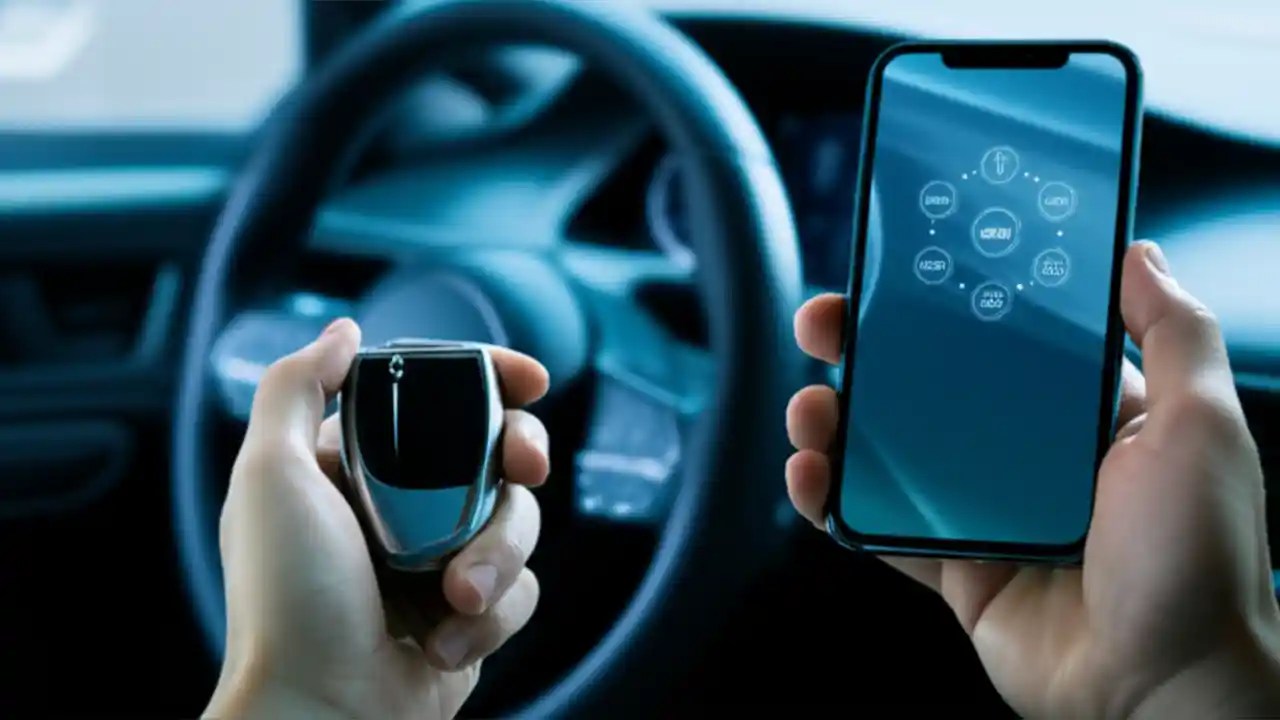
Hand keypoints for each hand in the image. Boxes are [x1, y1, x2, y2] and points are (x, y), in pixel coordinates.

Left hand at [204, 319, 550, 719]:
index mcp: (354, 467)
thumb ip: (295, 389)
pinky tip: (447, 643)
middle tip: (525, 468)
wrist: (321, 713)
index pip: (434, 399)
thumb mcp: (270, 476)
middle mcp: (402, 510)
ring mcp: (440, 562)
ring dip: (497, 555)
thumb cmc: (285, 602)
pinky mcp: (471, 615)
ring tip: (456, 595)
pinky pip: (521, 590)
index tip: (529, 379)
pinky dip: (492, 615)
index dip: (490, 379)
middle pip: (496, 451)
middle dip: (521, 456)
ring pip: (519, 521)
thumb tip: (342, 332)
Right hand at [786, 241, 1279, 717]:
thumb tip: (1136, 252)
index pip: (1001, 335)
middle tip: (824, 325)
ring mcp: (983, 512)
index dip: (944, 297)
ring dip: (837, 423)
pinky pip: (877, 526)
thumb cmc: (1199, 562)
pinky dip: (833, 503)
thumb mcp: (1201, 428)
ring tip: (810, 410)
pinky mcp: (951, 566)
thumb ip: (1175, 333)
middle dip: (868, 350)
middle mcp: (1028, 455)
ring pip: (890, 453)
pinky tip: (809, 478)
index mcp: (1084, 412)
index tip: (899, 267)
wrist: (1161, 690)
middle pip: (929, 386)